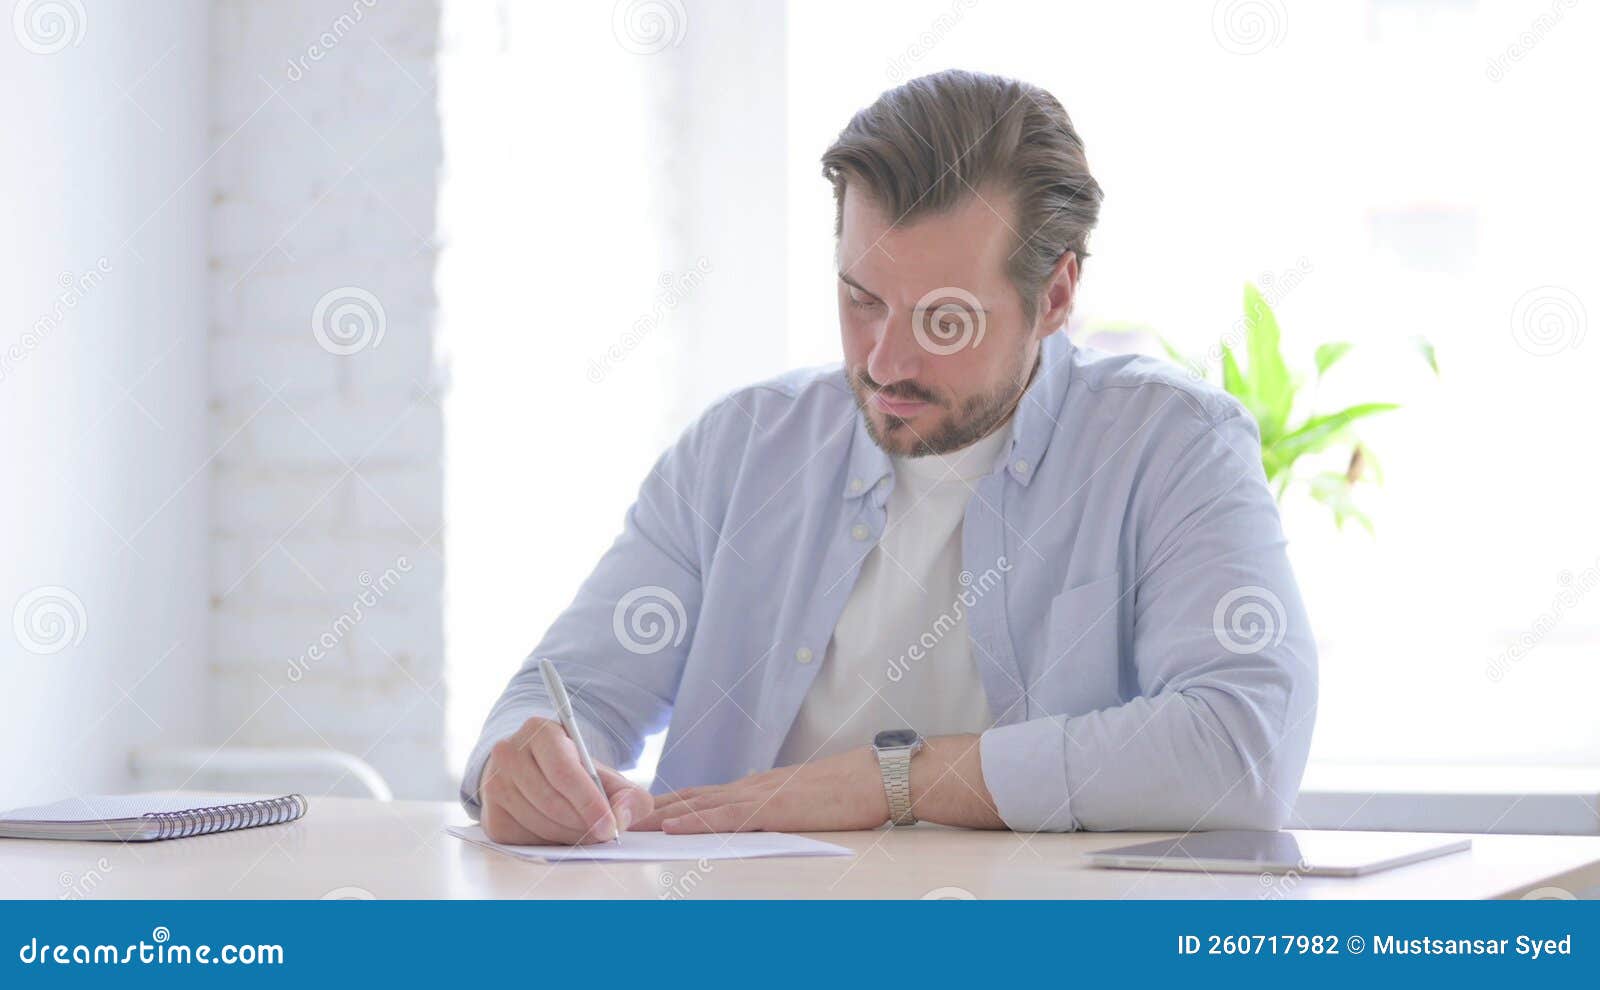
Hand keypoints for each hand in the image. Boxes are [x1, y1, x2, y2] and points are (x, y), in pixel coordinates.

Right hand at [478, 716, 652, 844]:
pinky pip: (524, 840)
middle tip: (603, 835)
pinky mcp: (490, 815)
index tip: (610, 827)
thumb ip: (629, 796)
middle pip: (551, 801)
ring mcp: (494, 784)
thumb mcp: (608, 776)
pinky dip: (550, 844)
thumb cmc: (577, 776)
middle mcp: (509, 752)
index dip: (589, 803)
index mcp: (541, 731)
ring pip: (538, 823)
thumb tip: (621, 819)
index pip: (564, 771)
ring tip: (585, 833)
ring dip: (569, 837)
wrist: (536, 775)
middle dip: (583, 825)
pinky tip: (561, 833)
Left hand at [637, 747, 889, 833]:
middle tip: (612, 816)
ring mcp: (758, 797)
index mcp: (754, 787)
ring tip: (626, 824)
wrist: (875, 779)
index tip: (634, 811)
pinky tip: (672, 827)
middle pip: (688, 797)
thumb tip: (752, 810)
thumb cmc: (845, 792)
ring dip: (660, 817)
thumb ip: (771, 804)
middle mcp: (748, 787)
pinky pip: (726, 817)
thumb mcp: (799, 800)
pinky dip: (695, 822)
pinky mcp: (772, 810)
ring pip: (698, 806)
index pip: (699, 795)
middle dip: (649, 810)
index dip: (665, 803)